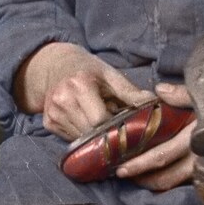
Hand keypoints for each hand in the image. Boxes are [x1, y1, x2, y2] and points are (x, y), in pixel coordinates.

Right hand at [21, 42, 148, 138]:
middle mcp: (62, 100)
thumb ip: (130, 92)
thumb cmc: (88, 69)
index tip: (125, 124)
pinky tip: (87, 122)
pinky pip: (71, 139)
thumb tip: (155, 104)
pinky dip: (83, 134)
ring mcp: (53, 113)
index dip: (115, 125)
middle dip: (106, 132)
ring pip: (81, 139)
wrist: (55, 65)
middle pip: (90, 132)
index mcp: (79, 85)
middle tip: (115, 124)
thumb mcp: (110, 74)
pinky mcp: (48, 122)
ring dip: (95, 135)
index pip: (100, 119)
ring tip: (101, 121)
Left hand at [112, 80, 196, 186]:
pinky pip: (189, 183)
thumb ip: (183, 95)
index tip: (121, 168)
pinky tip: (164, 175)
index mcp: (194, 140)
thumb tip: (158, 90)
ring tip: (140, 177)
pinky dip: (173, 181)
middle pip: (165, 178)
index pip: (160, 157)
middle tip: (124, 176)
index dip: (139, 165)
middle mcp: (199, 161)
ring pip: (176, 183)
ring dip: (156, 182)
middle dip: (142, 179)